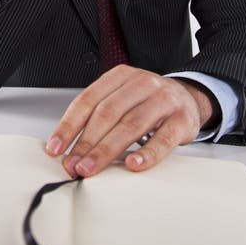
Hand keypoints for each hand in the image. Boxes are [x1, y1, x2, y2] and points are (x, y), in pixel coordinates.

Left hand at [45, 66, 219, 175]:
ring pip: (131, 125)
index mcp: (121, 76)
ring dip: (106, 150)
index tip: (56, 148)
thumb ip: (98, 116)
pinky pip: (163, 139)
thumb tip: (67, 147)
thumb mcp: (122, 98)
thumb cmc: (148, 102)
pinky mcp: (182, 120)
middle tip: (72, 164)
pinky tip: (133, 165)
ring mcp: (164, 100)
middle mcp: (142, 84)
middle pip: (107, 113)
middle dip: (86, 142)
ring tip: (90, 168)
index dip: (69, 125)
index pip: (88, 100)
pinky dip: (147, 154)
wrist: (188, 98)